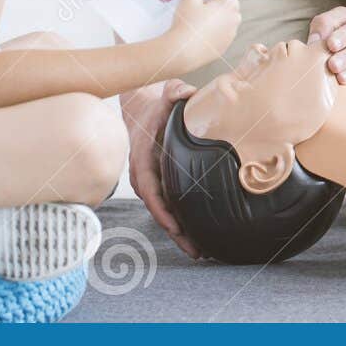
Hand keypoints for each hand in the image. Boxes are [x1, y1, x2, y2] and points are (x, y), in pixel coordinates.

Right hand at [122, 79, 199, 258]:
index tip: (176, 225)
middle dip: (177, 232)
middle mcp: (145, 177)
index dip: (162, 209)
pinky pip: (171, 207)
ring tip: (202, 253)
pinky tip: (199, 238)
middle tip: (197, 251)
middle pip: (159, 210)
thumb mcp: (165, 95)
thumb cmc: (156, 105)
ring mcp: (154, 183)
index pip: (150, 189)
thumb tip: (187, 92)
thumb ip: (175, 92)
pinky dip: (183, 223)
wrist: (144, 108)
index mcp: (143, 159)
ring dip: (182, 234)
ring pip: (166, 213)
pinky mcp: (163, 185)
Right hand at [160, 0, 240, 75]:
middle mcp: (235, 19)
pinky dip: (212, 24)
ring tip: (196, 12)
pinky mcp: (224, 44)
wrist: (181, 54)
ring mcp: (231, 33)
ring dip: (213, 10)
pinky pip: (220, 28)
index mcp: (230, 5)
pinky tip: (198, 27)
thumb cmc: (186, 26)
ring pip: (223, 14)